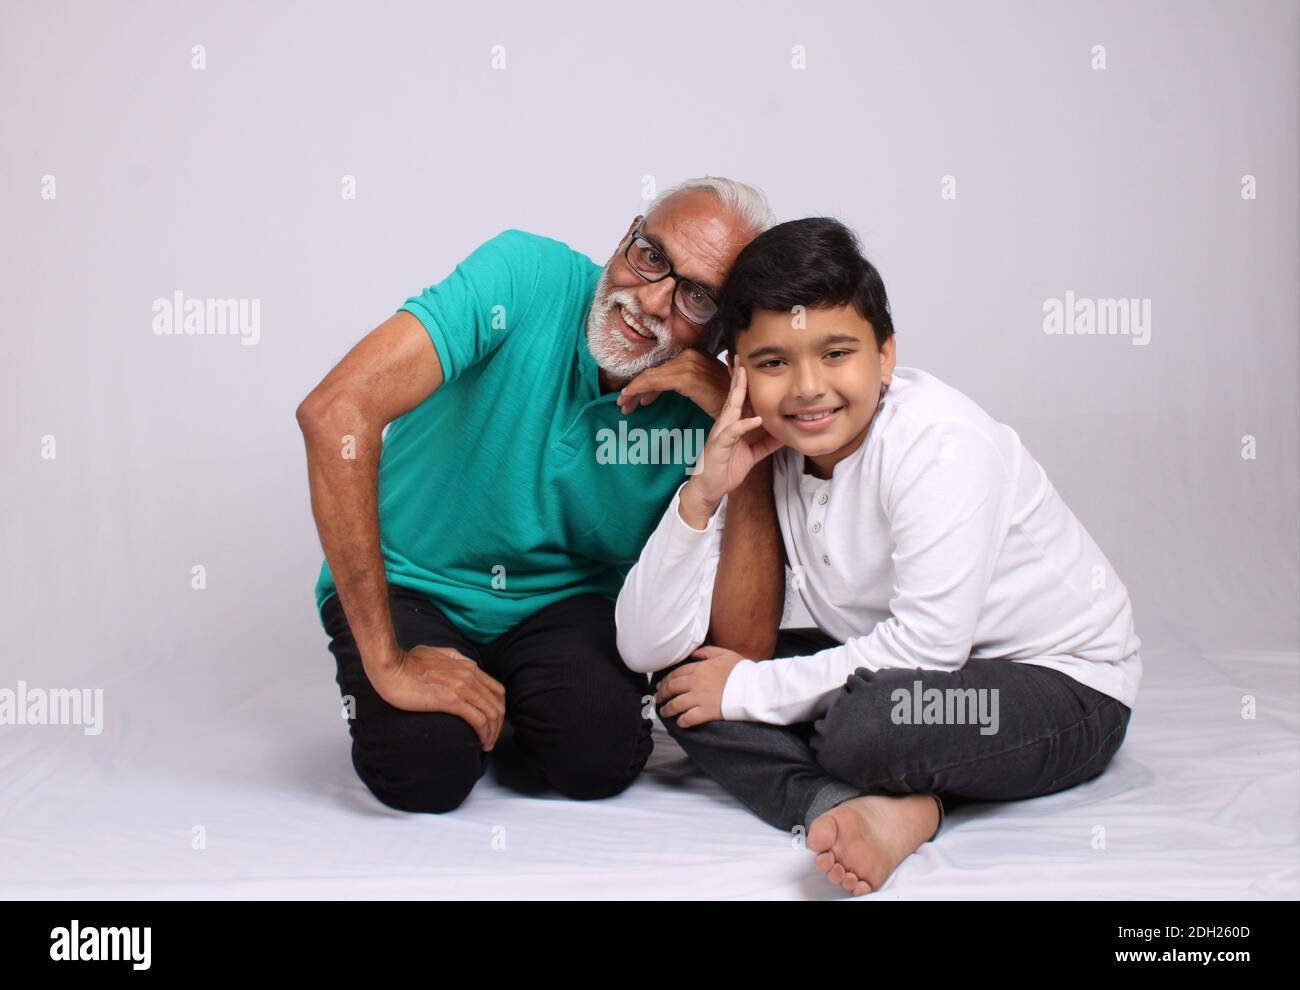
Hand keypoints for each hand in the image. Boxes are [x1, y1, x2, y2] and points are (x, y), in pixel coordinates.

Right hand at [367, 645, 505, 749]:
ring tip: (486, 745)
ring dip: (492, 732)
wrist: (390, 666)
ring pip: (491, 713)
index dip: (498, 709)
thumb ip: (452, 659)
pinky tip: (480, 742)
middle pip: (497, 704)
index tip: (492, 724)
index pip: (497, 690)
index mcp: (467, 666)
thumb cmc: (406, 662)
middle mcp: (469, 675)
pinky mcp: (451, 700)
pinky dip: (484, 733)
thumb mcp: (436, 653)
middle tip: (490, 739)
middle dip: (498, 725)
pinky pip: (478, 720)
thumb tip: (459, 664)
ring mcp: (461, 687)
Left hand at [617, 348, 732, 417]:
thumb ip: (689, 383)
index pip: (663, 368)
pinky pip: (653, 382)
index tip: (635, 398)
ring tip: (624, 405)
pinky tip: (629, 401)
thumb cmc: (728, 403)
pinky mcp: (686, 378)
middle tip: (625, 404)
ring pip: (650, 377)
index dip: (646, 383)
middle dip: (637, 389)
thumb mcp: (706, 388)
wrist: (746, 411)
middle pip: (654, 371)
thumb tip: (672, 386)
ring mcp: (688, 365)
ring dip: (633, 391)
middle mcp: (690, 356)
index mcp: (695, 355)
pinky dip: (637, 390)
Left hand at [654, 646, 745, 727]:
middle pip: (672, 688)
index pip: (675, 674)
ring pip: (676, 704)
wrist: (753, 686)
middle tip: (658, 698)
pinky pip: (688, 718)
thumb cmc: (741, 670)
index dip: (665, 681)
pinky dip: (682, 721)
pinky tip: (679, 722)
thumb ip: (707, 652)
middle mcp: (696, 683)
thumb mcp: (724, 654)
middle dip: (662, 694)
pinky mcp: (707, 712)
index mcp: (699, 669)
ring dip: (667, 709)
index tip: (660, 685)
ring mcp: (700, 698)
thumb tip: (693, 654)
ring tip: (664, 712)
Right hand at [687, 365, 784, 509]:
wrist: (709, 489)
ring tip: (745, 375)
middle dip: (738, 376)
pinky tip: (755, 419)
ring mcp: (721, 433)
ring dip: (737, 391)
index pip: (739, 399)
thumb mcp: (752, 454)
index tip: (750, 364)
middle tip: (742, 355)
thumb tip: (784, 435)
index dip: (744, 382)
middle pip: (733, 395)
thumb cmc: (726, 469)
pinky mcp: (719, 445)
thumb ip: (766, 443)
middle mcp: (725, 424)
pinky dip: (744, 425)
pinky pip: (732, 432)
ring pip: (730, 407)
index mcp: (732, 424)